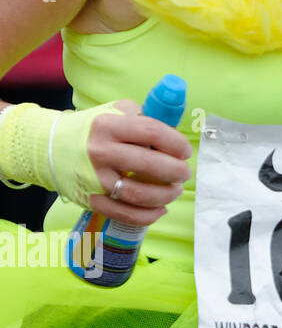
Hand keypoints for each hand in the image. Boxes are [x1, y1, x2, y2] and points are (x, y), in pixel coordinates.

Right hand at [84, 99, 192, 225]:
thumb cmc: (93, 129)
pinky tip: (160, 208)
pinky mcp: (91, 201)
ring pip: (140, 194)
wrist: (49, 148)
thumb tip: (176, 132)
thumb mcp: (116, 112)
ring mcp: (95, 179)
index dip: (176, 143)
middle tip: (184, 173)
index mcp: (109, 126)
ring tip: (174, 189)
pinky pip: (126, 214)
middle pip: (151, 165)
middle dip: (177, 171)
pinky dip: (149, 215)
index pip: (153, 133)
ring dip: (166, 195)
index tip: (185, 151)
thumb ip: (145, 117)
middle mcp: (100, 152)